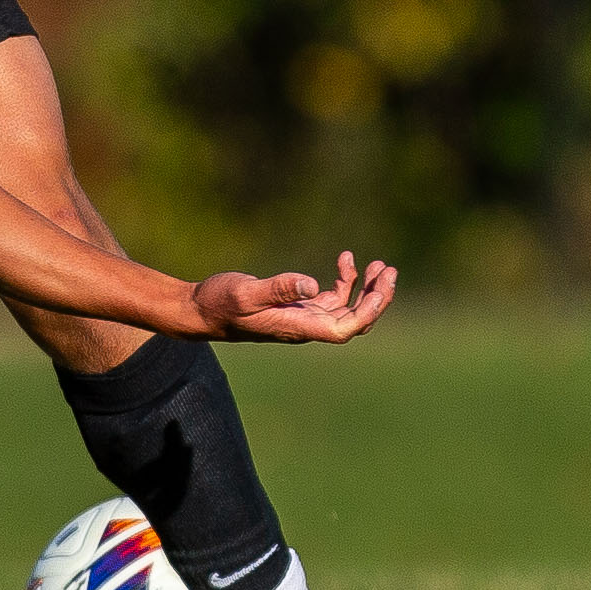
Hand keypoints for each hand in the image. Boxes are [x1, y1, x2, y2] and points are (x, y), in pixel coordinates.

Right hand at [190, 252, 395, 343]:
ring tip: (378, 265)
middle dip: (376, 298)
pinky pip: (333, 300)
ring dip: (366, 289)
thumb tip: (311, 284)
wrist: (202, 311)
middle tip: (388, 270)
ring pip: (348, 310)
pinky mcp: (298, 308)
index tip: (380, 289)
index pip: (344, 328)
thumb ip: (276, 288)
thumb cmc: (220, 302)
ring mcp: (304, 318)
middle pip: (355, 322)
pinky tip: (345, 261)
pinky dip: (345, 282)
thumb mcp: (245, 292)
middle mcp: (306, 327)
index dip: (367, 312)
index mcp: (298, 327)